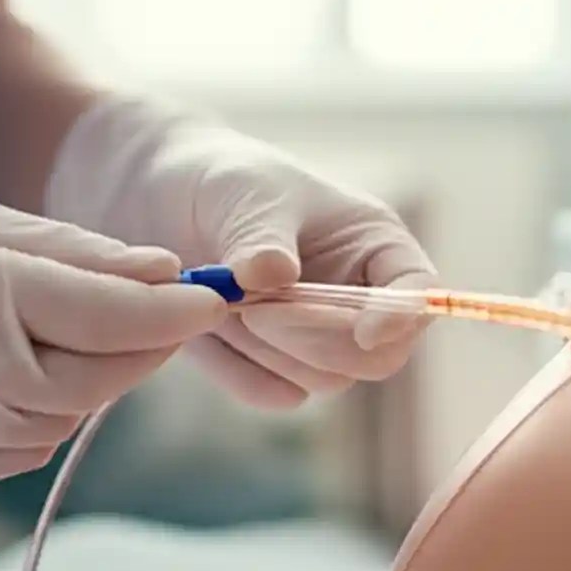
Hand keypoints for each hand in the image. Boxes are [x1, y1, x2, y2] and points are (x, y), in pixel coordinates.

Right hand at [0, 197, 224, 488]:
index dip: (168, 312)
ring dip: (98, 377)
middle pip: (92, 377)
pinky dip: (50, 410)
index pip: (94, 313)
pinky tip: (31, 373)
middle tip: (172, 313)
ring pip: (64, 417)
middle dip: (146, 346)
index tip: (214, 296)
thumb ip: (65, 248)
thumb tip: (163, 270)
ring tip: (85, 332)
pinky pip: (23, 449)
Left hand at [47, 99, 438, 407]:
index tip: (365, 330)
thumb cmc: (218, 177)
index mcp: (373, 243)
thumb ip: (261, 235)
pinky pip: (275, 393)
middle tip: (254, 308)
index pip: (416, 293)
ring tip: (223, 302)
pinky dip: (243, 373)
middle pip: (375, 356)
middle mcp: (357, 297)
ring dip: (275, 352)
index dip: (403, 317)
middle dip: (319, 339)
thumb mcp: (241, 191)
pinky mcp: (271, 364)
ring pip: (324, 379)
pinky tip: (207, 335)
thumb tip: (274, 277)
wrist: (154, 197)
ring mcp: (316, 337)